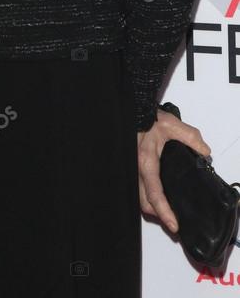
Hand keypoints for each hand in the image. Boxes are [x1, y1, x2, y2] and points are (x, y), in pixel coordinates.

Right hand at [137, 109, 210, 232]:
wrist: (135, 113)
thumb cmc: (149, 119)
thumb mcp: (172, 125)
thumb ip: (191, 138)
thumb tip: (205, 153)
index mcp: (146, 161)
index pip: (155, 193)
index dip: (164, 211)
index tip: (174, 224)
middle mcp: (136, 169)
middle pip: (145, 202)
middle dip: (158, 215)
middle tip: (174, 223)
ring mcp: (133, 170)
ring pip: (140, 198)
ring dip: (152, 207)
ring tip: (168, 212)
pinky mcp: (133, 169)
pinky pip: (138, 189)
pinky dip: (148, 197)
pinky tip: (159, 196)